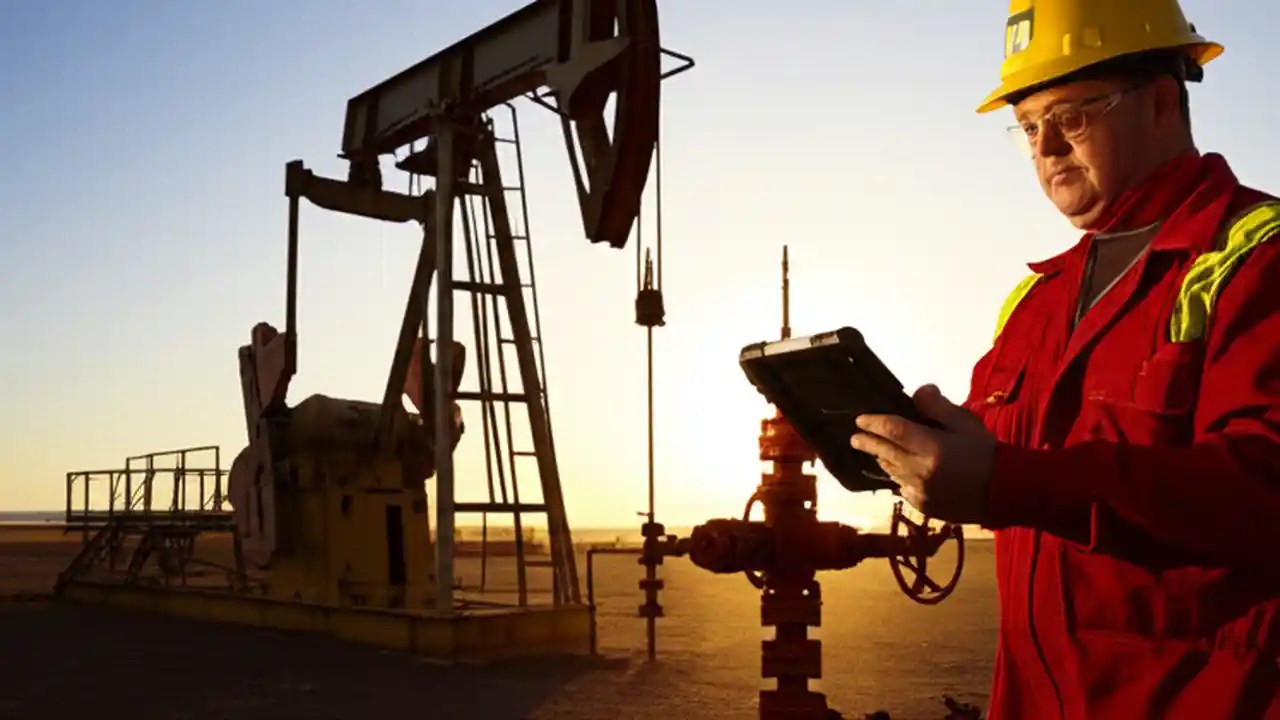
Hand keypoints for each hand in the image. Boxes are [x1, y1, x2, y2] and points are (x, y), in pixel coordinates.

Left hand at [849, 384, 995, 523]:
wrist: (1005, 490)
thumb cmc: (985, 452)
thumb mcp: (964, 422)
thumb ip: (938, 406)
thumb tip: (918, 391)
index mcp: (932, 448)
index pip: (892, 430)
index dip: (873, 422)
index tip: (861, 419)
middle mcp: (921, 472)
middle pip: (884, 453)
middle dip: (867, 442)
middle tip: (855, 437)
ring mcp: (920, 492)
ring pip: (891, 472)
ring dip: (883, 459)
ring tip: (877, 449)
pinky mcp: (924, 506)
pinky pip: (903, 488)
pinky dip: (900, 477)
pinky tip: (901, 470)